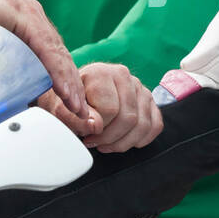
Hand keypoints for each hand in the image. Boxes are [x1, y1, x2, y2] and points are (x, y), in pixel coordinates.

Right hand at [0, 0, 89, 120]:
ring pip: (59, 57)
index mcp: (27, 19)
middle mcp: (35, 17)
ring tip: (75, 107)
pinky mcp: (27, 20)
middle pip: (61, 57)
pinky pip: (47, 52)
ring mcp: (33, 17)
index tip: (69, 98)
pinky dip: (57, 74)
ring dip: (69, 84)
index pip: (52, 53)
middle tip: (79, 109)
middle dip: (72, 85)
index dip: (62, 76)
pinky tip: (64, 90)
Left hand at [38, 62, 162, 150]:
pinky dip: (141, 140)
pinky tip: (123, 141)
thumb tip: (97, 126)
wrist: (77, 98)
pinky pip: (155, 126)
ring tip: (106, 145)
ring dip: (124, 143)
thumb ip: (76, 118)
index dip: (97, 129)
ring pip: (143, 125)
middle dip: (111, 139)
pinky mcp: (150, 101)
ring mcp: (140, 88)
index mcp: (102, 72)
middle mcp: (124, 75)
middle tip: (95, 143)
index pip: (110, 110)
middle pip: (129, 118)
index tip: (85, 134)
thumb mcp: (63, 111)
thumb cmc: (71, 104)